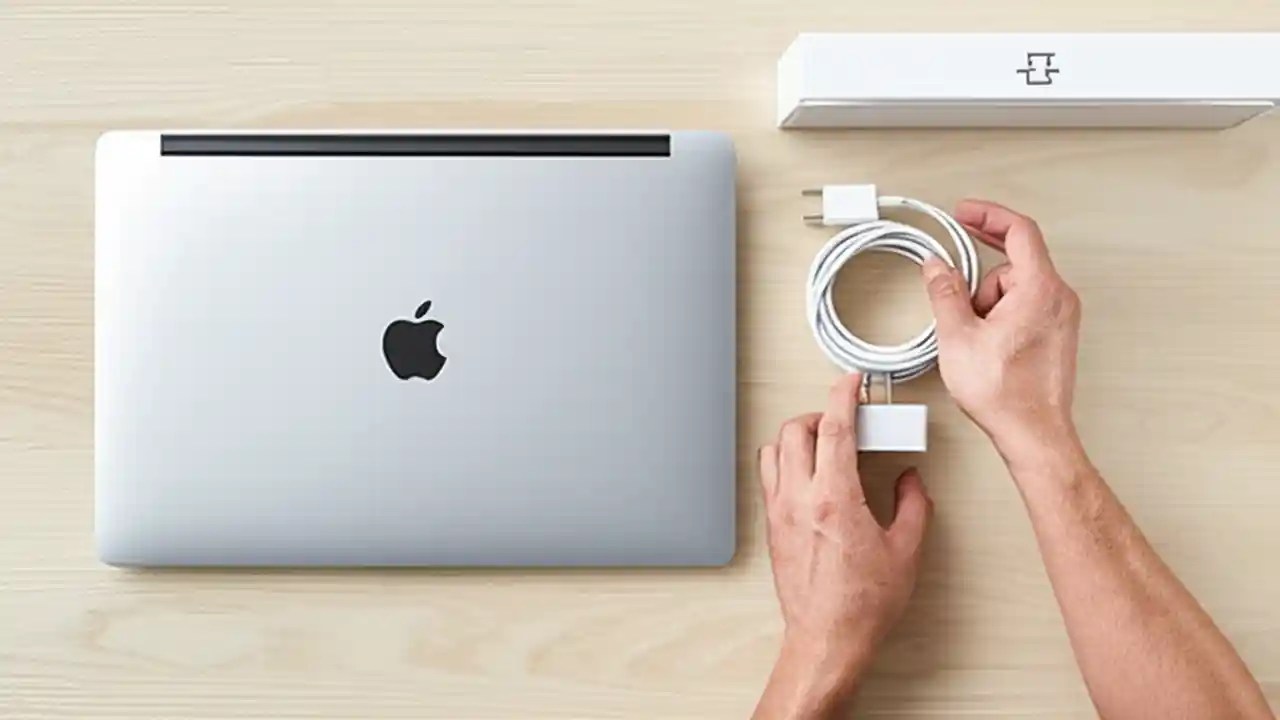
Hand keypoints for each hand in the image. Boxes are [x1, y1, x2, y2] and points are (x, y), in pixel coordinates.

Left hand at [754, 373, 931, 718]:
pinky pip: (768, 476)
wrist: (827, 639)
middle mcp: (798, 499)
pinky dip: (784, 461)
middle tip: (844, 419)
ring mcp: (779, 512)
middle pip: (794, 430)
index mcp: (834, 499)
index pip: (833, 428)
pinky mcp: (771, 527)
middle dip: (819, 414)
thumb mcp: (906, 551)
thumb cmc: (862, 604)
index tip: (850, 383)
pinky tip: (806, 473)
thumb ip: (913, 505)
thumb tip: (910, 482)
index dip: (843, 396)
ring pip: (773, 450)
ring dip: (797, 437)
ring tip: (823, 443)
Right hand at [922, 200, 1082, 464]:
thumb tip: (936, 267)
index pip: (1019, 230)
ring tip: (975, 340)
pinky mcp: (1057, 335)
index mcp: (1040, 289)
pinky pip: (1025, 309)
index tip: (966, 212)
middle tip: (957, 297)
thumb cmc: (1006, 393)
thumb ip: (945, 293)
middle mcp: (1059, 298)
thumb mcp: (958, 336)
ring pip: (1016, 290)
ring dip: (988, 306)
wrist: (1033, 433)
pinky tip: (986, 346)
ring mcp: (1062, 318)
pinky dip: (1001, 318)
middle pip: (1013, 265)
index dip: (988, 215)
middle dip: (979, 281)